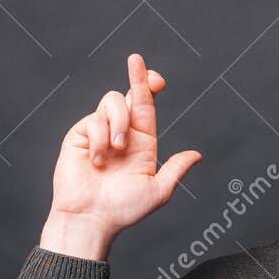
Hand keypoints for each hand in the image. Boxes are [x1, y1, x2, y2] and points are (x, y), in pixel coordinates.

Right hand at [41, 52, 201, 259]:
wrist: (91, 218)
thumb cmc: (123, 210)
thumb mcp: (158, 191)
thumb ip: (176, 170)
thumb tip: (197, 155)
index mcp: (142, 143)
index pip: (147, 107)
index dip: (150, 87)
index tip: (157, 78)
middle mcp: (122, 133)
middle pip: (130, 95)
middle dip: (136, 76)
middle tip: (137, 60)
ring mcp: (100, 132)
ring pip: (112, 102)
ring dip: (118, 122)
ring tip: (117, 149)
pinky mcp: (81, 135)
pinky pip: (94, 120)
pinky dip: (101, 138)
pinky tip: (98, 160)